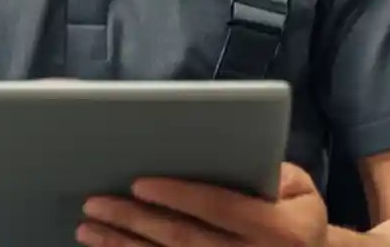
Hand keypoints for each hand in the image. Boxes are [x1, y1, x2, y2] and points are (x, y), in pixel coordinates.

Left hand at [77, 162, 328, 246]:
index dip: (178, 195)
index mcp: (277, 229)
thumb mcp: (300, 188)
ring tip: (88, 229)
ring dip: (122, 246)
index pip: (218, 208)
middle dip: (134, 220)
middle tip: (96, 203)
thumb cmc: (299, 217)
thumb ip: (268, 171)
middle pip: (182, 239)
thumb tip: (220, 153)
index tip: (140, 182)